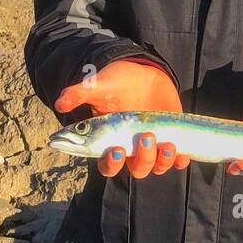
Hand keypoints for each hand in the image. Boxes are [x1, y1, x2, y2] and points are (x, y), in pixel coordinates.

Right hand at [54, 58, 190, 177]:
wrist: (144, 74)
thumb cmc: (117, 82)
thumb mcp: (98, 85)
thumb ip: (79, 94)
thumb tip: (60, 103)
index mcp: (111, 142)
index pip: (108, 165)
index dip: (112, 163)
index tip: (116, 150)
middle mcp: (132, 149)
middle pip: (137, 169)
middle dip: (143, 159)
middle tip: (146, 137)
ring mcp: (153, 146)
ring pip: (157, 166)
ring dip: (163, 160)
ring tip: (168, 143)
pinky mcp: (171, 139)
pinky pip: (177, 159)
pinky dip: (181, 160)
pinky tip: (182, 154)